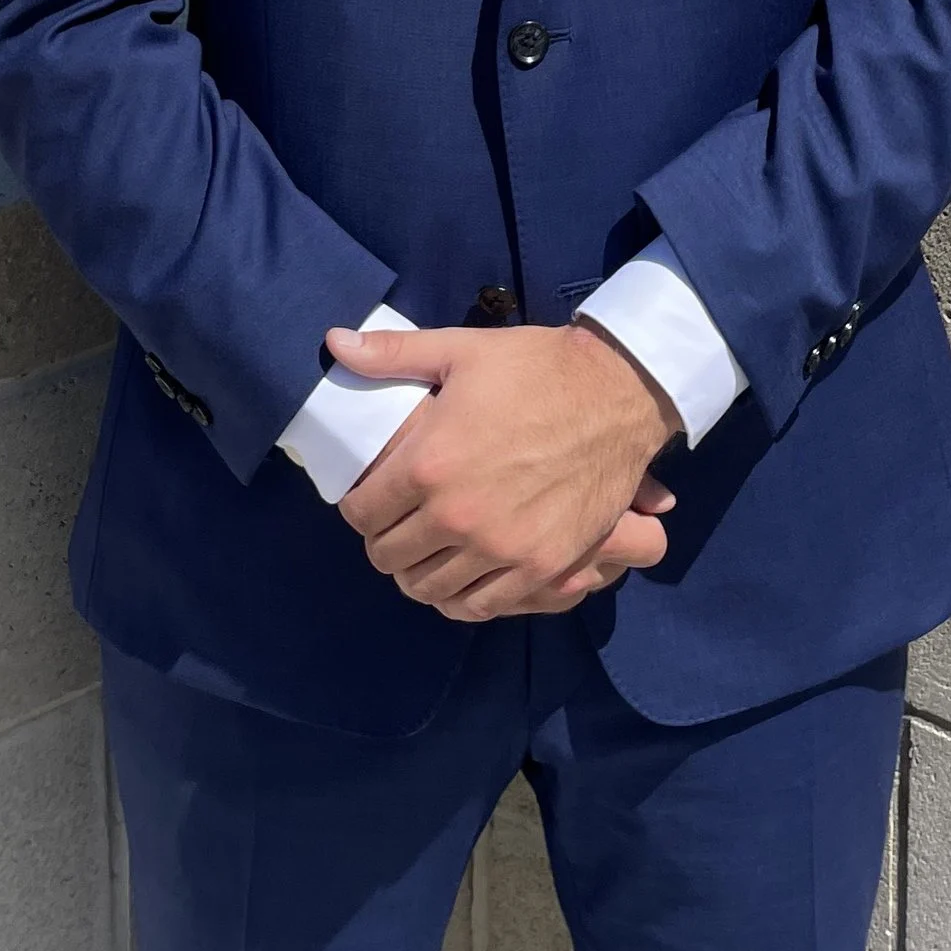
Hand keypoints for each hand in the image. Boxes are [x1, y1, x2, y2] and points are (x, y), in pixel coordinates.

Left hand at [329, 320, 681, 621]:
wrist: (617, 394)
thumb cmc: (535, 368)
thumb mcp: (460, 351)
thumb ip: (392, 355)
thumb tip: (332, 344)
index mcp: (429, 463)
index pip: (362, 514)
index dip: (358, 507)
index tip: (371, 499)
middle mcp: (458, 515)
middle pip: (389, 557)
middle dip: (383, 541)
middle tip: (397, 524)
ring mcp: (501, 548)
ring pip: (428, 588)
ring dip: (419, 572)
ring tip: (426, 552)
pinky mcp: (541, 568)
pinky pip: (479, 606)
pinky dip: (461, 597)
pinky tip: (461, 578)